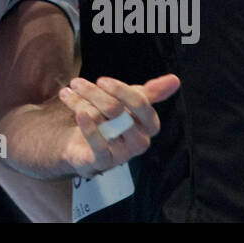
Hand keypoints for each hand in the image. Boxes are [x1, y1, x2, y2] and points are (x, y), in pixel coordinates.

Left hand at [58, 74, 179, 178]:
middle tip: (77, 82)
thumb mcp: (130, 103)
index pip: (140, 102)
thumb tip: (176, 79)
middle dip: (94, 92)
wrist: (84, 146)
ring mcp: (123, 154)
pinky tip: (77, 112)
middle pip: (116, 109)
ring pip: (101, 120)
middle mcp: (140, 141)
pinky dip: (87, 126)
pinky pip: (98, 144)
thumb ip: (152, 92)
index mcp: (149, 125)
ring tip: (68, 92)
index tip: (102, 80)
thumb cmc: (112, 120)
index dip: (120, 89)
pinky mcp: (104, 163)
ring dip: (80, 101)